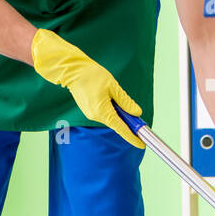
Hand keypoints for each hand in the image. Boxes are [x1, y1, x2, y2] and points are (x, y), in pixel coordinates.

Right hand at [31, 28, 144, 147]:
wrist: (72, 71)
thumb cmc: (93, 75)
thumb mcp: (114, 87)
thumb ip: (126, 102)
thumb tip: (137, 113)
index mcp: (102, 112)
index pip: (121, 129)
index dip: (132, 137)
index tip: (142, 144)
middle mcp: (95, 116)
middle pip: (117, 123)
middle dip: (127, 121)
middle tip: (137, 114)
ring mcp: (90, 114)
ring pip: (110, 117)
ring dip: (119, 112)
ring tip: (116, 95)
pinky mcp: (88, 110)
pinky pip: (104, 113)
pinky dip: (111, 109)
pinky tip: (110, 97)